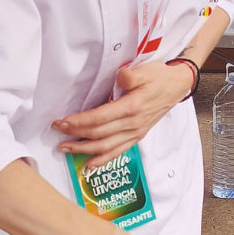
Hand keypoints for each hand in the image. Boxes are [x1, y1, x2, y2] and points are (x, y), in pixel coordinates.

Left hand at [53, 61, 193, 164]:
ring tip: (66, 148)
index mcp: (133, 107)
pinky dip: (103, 159)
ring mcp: (136, 131)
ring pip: (106, 146)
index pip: (100, 118)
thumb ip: (130, 76)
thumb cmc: (159, 78)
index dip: (79, 121)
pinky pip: (119, 151)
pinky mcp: (138, 135)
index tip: (62, 121)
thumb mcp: (145, 70)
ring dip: (84, 149)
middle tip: (57, 131)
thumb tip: (118, 80)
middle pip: (99, 133)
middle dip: (75, 134)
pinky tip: (90, 164)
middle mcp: (133, 123)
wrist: (177, 86)